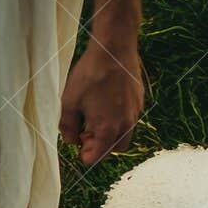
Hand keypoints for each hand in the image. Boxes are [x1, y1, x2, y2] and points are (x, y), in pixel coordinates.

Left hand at [60, 39, 143, 165]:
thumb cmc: (89, 75)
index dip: (82, 152)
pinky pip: (130, 119)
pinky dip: (118, 118)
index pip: (95, 158)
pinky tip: (107, 100)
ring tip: (96, 114)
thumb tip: (71, 141)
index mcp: (108, 130)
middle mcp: (126, 125)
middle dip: (99, 145)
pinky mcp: (139, 100)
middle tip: (86, 128)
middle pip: (113, 150)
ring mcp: (135, 112)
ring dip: (110, 133)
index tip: (78, 135)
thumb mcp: (68, 103)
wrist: (114, 48)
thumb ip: (68, 128)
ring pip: (124, 135)